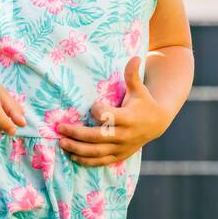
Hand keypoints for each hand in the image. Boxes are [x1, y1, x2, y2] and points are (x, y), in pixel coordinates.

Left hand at [55, 56, 171, 166]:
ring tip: (62, 142)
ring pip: (96, 152)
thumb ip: (133, 75)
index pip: (109, 117)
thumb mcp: (139, 89)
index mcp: (128, 118)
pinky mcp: (119, 155)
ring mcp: (121, 147)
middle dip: (77, 134)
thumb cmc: (143, 102)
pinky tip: (72, 156)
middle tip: (60, 128)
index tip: (92, 105)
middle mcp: (124, 135)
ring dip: (77, 149)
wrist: (157, 123)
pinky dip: (86, 160)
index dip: (98, 111)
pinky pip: (100, 161)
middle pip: (97, 137)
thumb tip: (135, 57)